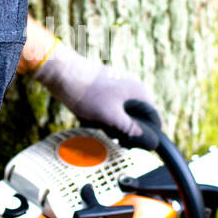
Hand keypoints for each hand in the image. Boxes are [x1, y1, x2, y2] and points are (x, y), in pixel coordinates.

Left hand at [31, 41, 161, 146]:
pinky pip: (113, 107)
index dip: (148, 135)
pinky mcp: (107, 87)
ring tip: (100, 126)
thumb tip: (152, 143)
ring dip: (116, 125)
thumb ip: (132, 130)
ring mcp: (119, 86)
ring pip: (125, 113)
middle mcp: (133, 87)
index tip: (132, 144)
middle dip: (129, 130)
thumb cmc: (87, 94)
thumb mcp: (112, 118)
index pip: (155, 119)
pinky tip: (92, 118)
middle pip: (140, 117)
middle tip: (114, 138)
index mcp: (139, 92)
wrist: (62, 73)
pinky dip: (106, 117)